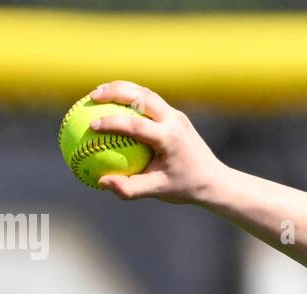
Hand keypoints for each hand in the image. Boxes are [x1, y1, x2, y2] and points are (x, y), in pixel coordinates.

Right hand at [87, 80, 227, 204]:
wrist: (214, 180)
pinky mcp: (175, 115)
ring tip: (98, 93)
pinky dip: (131, 98)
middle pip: (141, 96)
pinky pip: (150, 101)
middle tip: (92, 96)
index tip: (92, 124)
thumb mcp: (159, 191)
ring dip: (122, 89)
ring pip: (146, 93)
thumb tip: (102, 182)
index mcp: (169, 138)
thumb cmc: (185, 187)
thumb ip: (130, 188)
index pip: (137, 124)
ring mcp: (176, 115)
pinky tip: (113, 104)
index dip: (113, 122)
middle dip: (115, 91)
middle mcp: (174, 121)